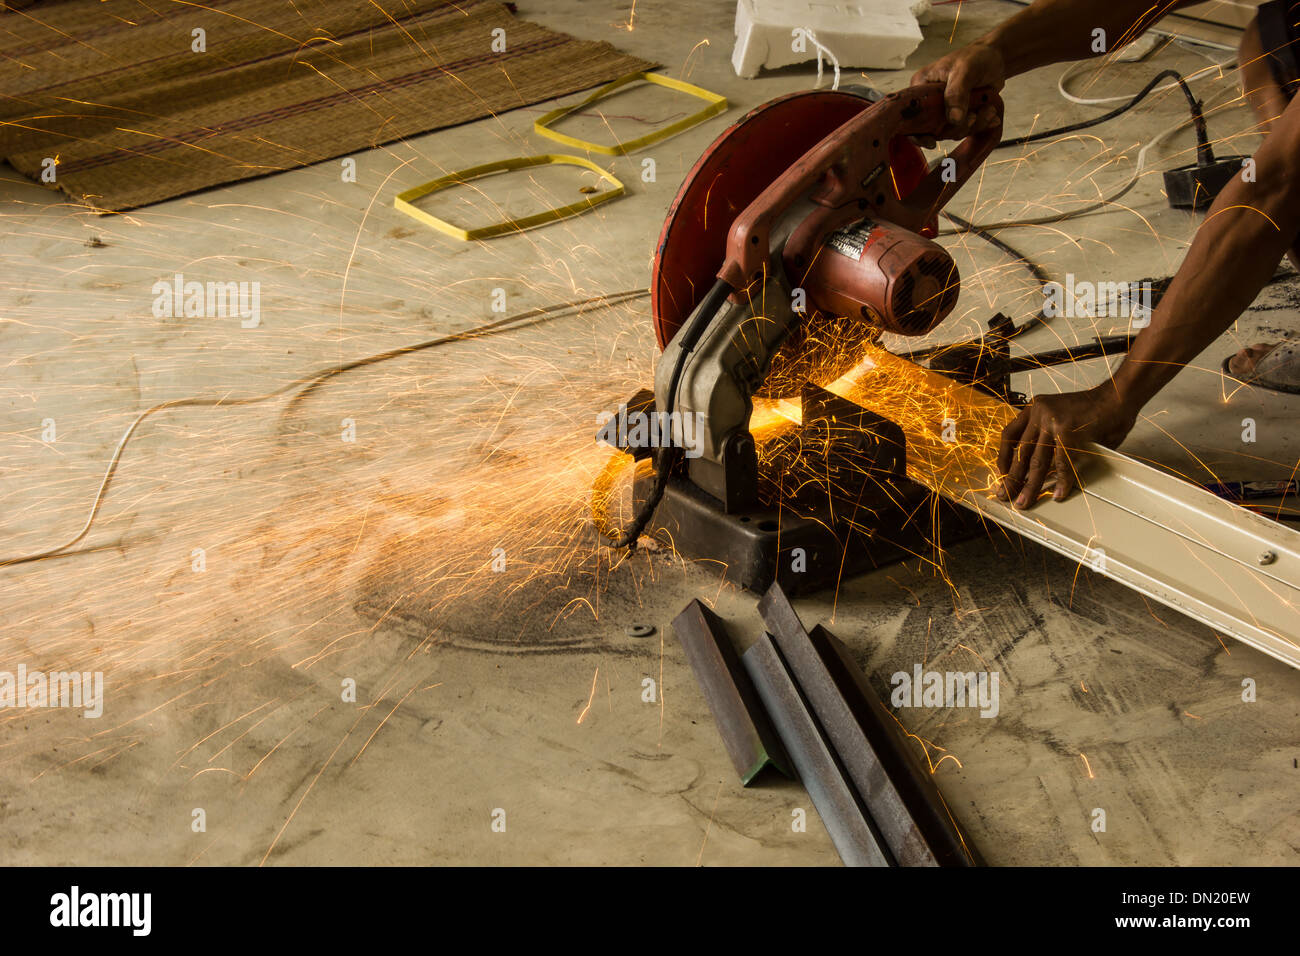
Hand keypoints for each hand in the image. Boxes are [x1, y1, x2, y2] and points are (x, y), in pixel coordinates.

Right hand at [910, 40, 1005, 145]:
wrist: (995, 58)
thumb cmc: (976, 56)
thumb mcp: (964, 70)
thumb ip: (957, 94)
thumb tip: (953, 119)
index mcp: (921, 87)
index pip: (911, 116)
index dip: (918, 133)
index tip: (931, 141)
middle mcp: (930, 101)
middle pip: (933, 129)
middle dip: (956, 128)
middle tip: (973, 116)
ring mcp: (944, 110)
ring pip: (952, 131)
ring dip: (972, 125)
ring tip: (988, 109)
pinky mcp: (959, 115)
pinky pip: (965, 129)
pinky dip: (979, 125)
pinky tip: (990, 115)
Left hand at [996, 386, 1136, 507]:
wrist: (1119, 395)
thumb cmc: (1097, 409)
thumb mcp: (1064, 419)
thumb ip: (1050, 439)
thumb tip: (1045, 470)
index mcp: (1036, 408)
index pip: (1010, 435)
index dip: (1003, 457)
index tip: (1001, 474)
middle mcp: (1040, 413)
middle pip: (1020, 451)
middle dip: (1012, 477)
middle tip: (1006, 494)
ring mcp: (1052, 421)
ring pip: (1037, 461)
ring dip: (1030, 485)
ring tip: (1025, 501)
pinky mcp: (1068, 431)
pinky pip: (1062, 463)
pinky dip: (1062, 481)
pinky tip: (1059, 493)